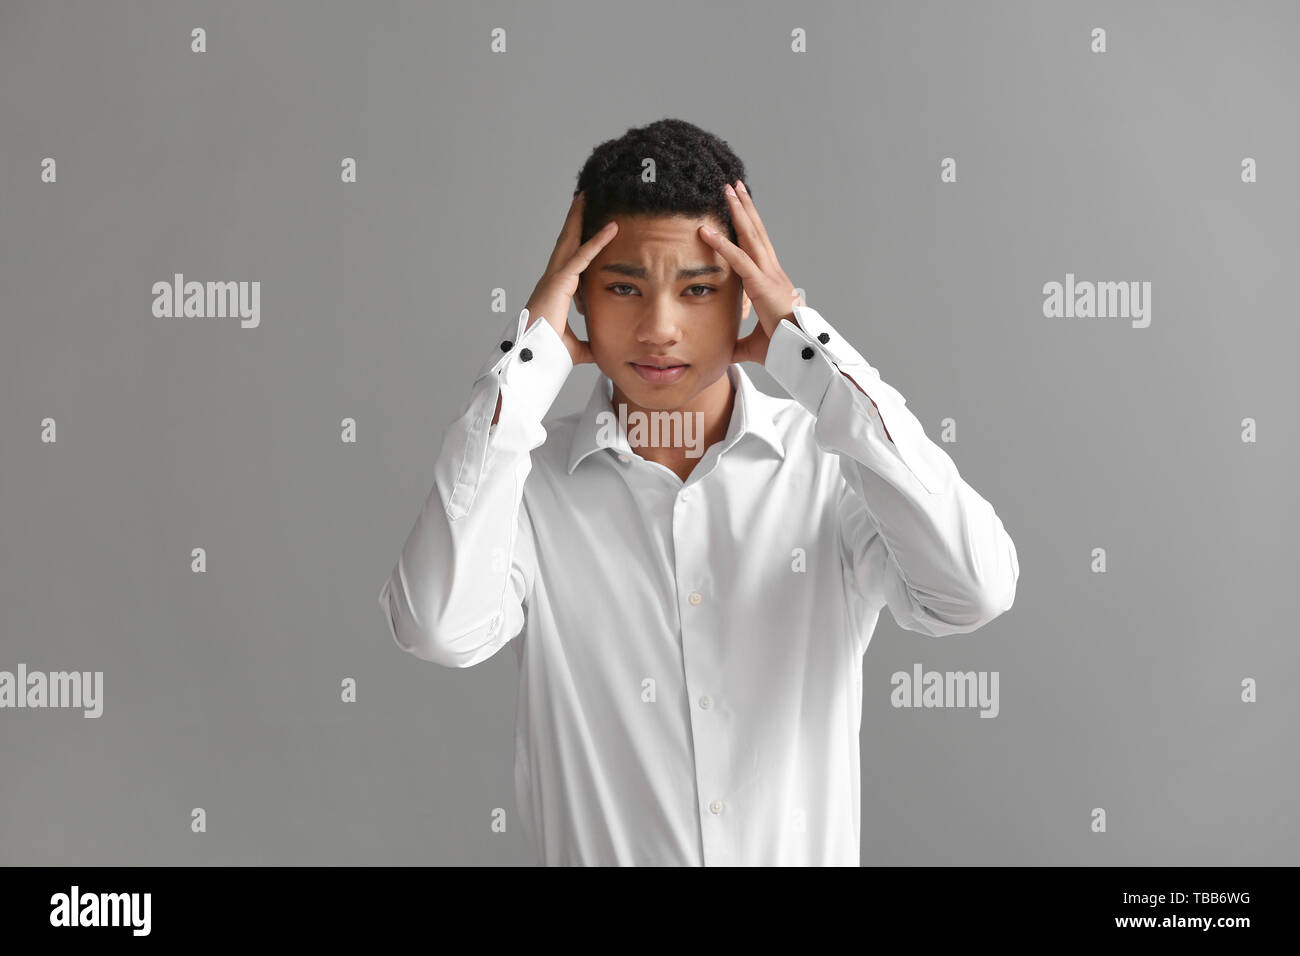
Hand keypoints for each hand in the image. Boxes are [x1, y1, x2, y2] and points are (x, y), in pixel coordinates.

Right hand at [523, 191, 618, 365]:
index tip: (585, 225)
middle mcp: (552, 279)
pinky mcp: (559, 283)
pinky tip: (611, 228)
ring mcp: (554, 278)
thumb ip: (587, 345)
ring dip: (579, 218)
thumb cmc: (546, 352)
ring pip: (571, 241)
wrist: (532, 358)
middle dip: (575, 219)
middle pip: (566, 242)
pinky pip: (582, 257)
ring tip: (587, 197)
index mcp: (555, 291)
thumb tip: (599, 350)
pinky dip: (597, 241)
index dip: (578, 241)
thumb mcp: (575, 347)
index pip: (570, 259)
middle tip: (582, 198)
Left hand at [698, 180, 803, 365]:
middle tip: (734, 186)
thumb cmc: (784, 349)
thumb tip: (726, 349)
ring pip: (751, 236)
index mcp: (771, 282)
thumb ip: (740, 343)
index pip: (757, 248)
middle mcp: (772, 272)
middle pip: (756, 232)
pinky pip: (739, 259)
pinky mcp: (762, 285)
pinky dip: (721, 244)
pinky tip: (706, 231)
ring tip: (728, 188)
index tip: (740, 209)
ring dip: (738, 211)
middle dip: (745, 207)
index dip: (748, 227)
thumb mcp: (755, 345)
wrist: (801, 354)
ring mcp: (769, 275)